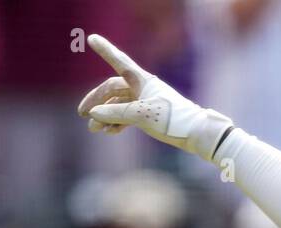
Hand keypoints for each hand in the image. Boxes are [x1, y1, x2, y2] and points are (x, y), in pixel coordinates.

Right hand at [77, 34, 232, 159]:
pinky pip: (129, 116)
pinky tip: (110, 133)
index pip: (119, 62)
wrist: (197, 134)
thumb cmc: (173, 120)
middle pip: (113, 89)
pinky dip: (118, 123)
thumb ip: (116, 113)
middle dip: (98, 101)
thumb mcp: (141, 115)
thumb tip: (94, 114)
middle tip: (82, 114)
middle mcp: (143, 88)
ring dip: (106, 116)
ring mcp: (147, 102)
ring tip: (94, 130)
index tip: (92, 38)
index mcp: (142, 81)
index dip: (106, 51)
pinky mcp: (151, 116)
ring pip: (120, 105)